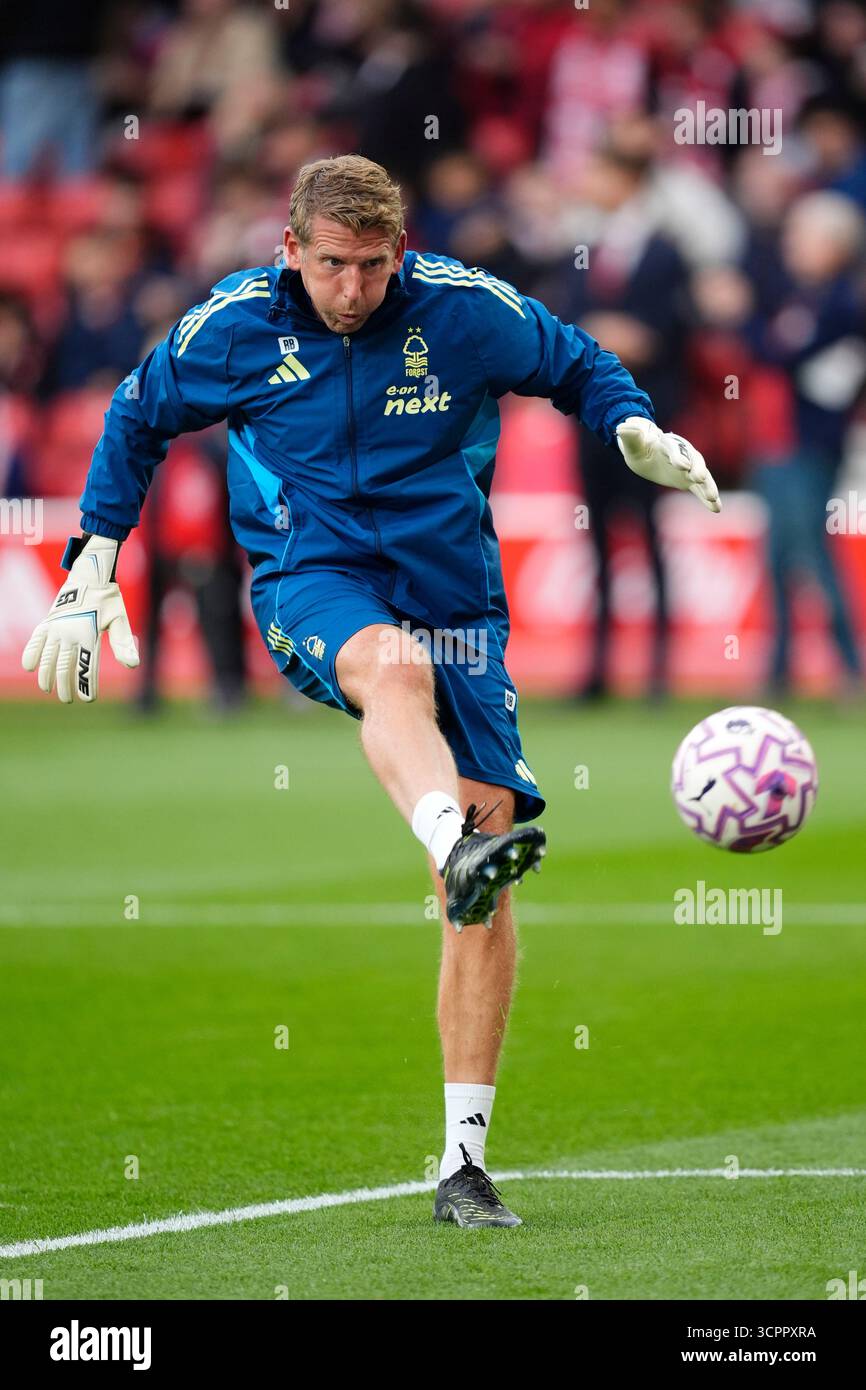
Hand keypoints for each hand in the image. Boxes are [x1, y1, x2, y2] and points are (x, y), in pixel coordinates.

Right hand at [21, 534, 139, 701]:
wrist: (90, 574)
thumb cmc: (108, 599)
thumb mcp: (120, 619)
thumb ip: (123, 643)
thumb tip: (132, 665)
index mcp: (89, 634)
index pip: (86, 666)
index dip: (86, 684)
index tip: (88, 699)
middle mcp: (70, 632)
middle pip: (64, 665)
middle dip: (65, 685)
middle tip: (67, 699)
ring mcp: (57, 627)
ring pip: (49, 656)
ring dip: (47, 674)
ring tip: (47, 689)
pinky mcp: (49, 621)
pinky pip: (36, 639)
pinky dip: (31, 652)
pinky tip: (29, 667)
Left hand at [616, 417, 720, 512]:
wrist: (648, 452)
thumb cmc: (639, 448)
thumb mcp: (633, 444)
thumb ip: (630, 436)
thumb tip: (620, 428)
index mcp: (666, 443)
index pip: (674, 448)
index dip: (678, 456)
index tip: (683, 466)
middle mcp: (683, 452)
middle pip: (693, 459)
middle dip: (697, 468)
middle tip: (699, 478)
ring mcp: (689, 465)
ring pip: (701, 474)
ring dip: (707, 485)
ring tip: (712, 497)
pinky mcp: (690, 478)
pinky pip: (701, 488)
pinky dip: (708, 497)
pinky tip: (717, 508)